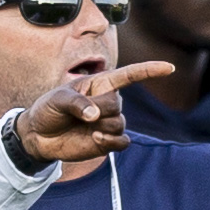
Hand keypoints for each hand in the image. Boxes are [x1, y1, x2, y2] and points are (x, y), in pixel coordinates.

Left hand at [15, 61, 175, 162]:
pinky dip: (112, 141)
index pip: (130, 75)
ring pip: (119, 123)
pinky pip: (122, 142)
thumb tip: (95, 116)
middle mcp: (108, 101)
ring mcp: (109, 122)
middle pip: (117, 105)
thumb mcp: (57, 100)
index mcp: (100, 84)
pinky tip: (97, 138)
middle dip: (99, 110)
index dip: (149, 71)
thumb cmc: (48, 110)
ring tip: (84, 127)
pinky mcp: (107, 141)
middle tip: (80, 114)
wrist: (39, 136)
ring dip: (102, 126)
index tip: (169, 68)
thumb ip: (76, 103)